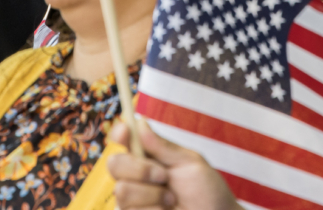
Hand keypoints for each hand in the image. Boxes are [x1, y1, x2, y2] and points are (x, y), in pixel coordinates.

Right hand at [107, 119, 236, 209]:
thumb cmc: (207, 191)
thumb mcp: (189, 163)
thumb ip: (163, 147)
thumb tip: (140, 122)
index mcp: (148, 156)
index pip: (124, 139)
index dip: (120, 132)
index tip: (125, 129)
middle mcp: (136, 176)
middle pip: (115, 164)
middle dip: (140, 170)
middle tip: (164, 176)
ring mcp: (133, 199)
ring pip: (122, 191)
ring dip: (152, 195)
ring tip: (172, 199)